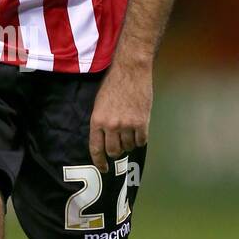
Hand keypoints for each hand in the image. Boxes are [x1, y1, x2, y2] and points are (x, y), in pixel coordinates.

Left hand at [88, 57, 151, 172]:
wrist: (131, 70)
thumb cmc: (113, 83)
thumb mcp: (99, 104)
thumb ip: (101, 122)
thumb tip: (104, 139)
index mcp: (97, 121)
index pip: (96, 148)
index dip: (99, 161)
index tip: (103, 168)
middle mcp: (111, 126)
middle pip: (113, 151)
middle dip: (116, 151)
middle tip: (119, 146)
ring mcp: (127, 125)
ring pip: (128, 146)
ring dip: (129, 144)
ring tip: (129, 133)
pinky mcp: (142, 122)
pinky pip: (141, 141)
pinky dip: (140, 139)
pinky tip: (139, 132)